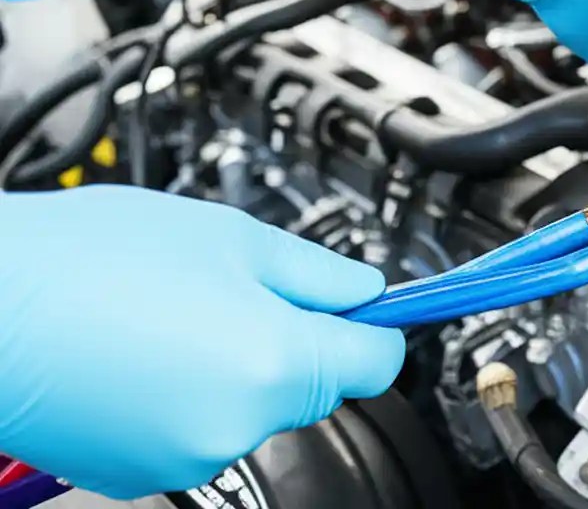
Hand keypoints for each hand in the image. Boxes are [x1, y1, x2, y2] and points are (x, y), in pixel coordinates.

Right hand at [0, 186, 404, 498]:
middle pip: (316, 384)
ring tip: (171, 313)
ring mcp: (187, 456)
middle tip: (238, 288)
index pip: (379, 361)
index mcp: (276, 363)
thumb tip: (366, 291)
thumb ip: (319, 273)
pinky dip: (188, 394)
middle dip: (294, 337)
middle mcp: (240, 425)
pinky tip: (143, 349)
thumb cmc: (84, 261)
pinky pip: (199, 427)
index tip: (372, 309)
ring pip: (255, 406)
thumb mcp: (230, 238)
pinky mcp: (141, 473)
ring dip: (236, 365)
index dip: (379, 326)